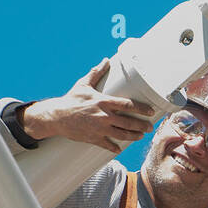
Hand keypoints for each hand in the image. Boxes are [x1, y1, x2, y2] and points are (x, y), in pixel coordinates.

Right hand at [22, 60, 157, 152]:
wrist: (57, 116)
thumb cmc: (71, 99)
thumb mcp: (84, 84)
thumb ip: (96, 72)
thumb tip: (106, 60)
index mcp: (104, 102)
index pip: (128, 105)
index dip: (142, 108)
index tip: (151, 111)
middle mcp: (104, 116)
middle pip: (129, 122)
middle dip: (142, 126)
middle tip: (150, 127)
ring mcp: (100, 129)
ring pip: (122, 135)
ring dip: (133, 136)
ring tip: (140, 136)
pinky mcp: (93, 139)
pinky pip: (108, 145)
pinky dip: (115, 147)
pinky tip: (120, 148)